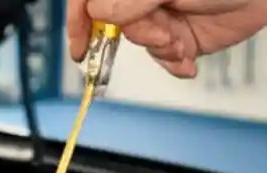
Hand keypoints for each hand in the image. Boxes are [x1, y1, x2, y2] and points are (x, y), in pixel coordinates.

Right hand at [67, 0, 266, 77]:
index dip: (79, 20)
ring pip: (140, 45)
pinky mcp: (181, 37)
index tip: (80, 46)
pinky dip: (173, 64)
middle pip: (114, 24)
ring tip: (182, 45)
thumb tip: (98, 13)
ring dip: (160, 51)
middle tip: (164, 34)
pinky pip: (163, 59)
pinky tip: (188, 61)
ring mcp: (161, 16)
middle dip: (139, 36)